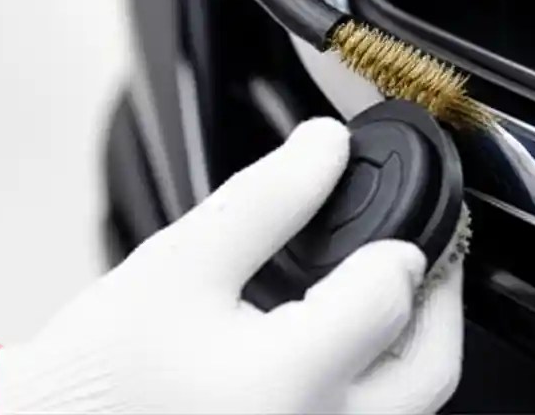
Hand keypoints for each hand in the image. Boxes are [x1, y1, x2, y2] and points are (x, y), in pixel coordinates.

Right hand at [0, 118, 462, 413]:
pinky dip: (377, 387)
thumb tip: (327, 146)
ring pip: (409, 407)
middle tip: (413, 252)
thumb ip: (266, 200)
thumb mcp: (182, 263)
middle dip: (434, 301)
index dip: (396, 240)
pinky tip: (343, 348)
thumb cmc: (100, 371)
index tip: (384, 216)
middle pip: (430, 368)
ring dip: (410, 347)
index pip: (390, 294)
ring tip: (376, 291)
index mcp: (288, 382)